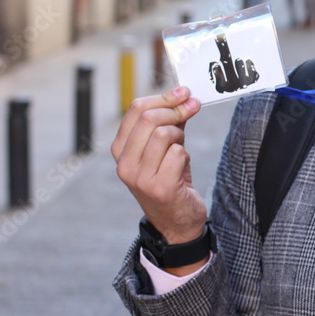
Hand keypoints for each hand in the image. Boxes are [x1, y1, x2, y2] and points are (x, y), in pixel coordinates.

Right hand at [112, 86, 205, 247]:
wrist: (176, 223)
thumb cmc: (170, 181)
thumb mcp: (164, 149)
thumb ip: (169, 123)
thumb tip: (182, 96)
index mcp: (120, 150)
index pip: (136, 109)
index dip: (164, 97)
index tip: (184, 92)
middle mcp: (124, 164)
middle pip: (150, 118)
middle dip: (177, 109)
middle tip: (194, 107)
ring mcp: (140, 177)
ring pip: (165, 134)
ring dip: (181, 136)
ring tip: (181, 148)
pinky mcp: (160, 187)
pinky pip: (178, 153)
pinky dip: (186, 155)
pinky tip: (182, 167)